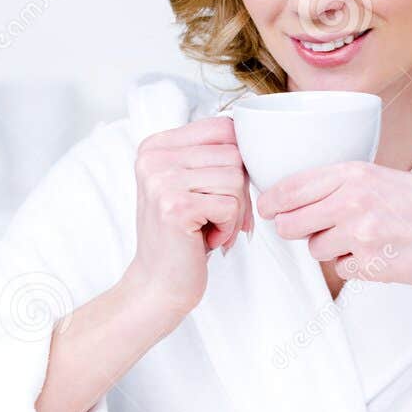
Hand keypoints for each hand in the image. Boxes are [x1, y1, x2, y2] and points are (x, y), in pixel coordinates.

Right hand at [126, 115, 253, 319]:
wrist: (157, 284)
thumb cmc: (183, 236)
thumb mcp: (191, 185)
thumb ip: (212, 156)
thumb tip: (257, 137)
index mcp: (156, 145)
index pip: (222, 128)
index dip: (238, 162)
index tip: (222, 191)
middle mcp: (154, 157)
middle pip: (233, 154)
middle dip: (239, 192)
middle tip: (219, 218)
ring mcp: (161, 180)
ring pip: (235, 180)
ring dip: (235, 212)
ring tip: (212, 229)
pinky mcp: (175, 206)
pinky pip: (230, 205)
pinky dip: (228, 228)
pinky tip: (207, 239)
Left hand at [255, 160, 411, 294]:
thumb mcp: (381, 177)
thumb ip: (341, 184)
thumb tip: (294, 197)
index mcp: (354, 174)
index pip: (291, 188)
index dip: (271, 202)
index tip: (266, 209)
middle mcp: (353, 201)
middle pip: (291, 223)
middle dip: (295, 230)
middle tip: (310, 229)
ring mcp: (360, 235)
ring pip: (315, 249)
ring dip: (331, 249)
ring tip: (363, 239)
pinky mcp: (370, 265)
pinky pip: (341, 269)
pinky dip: (354, 266)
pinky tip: (379, 255)